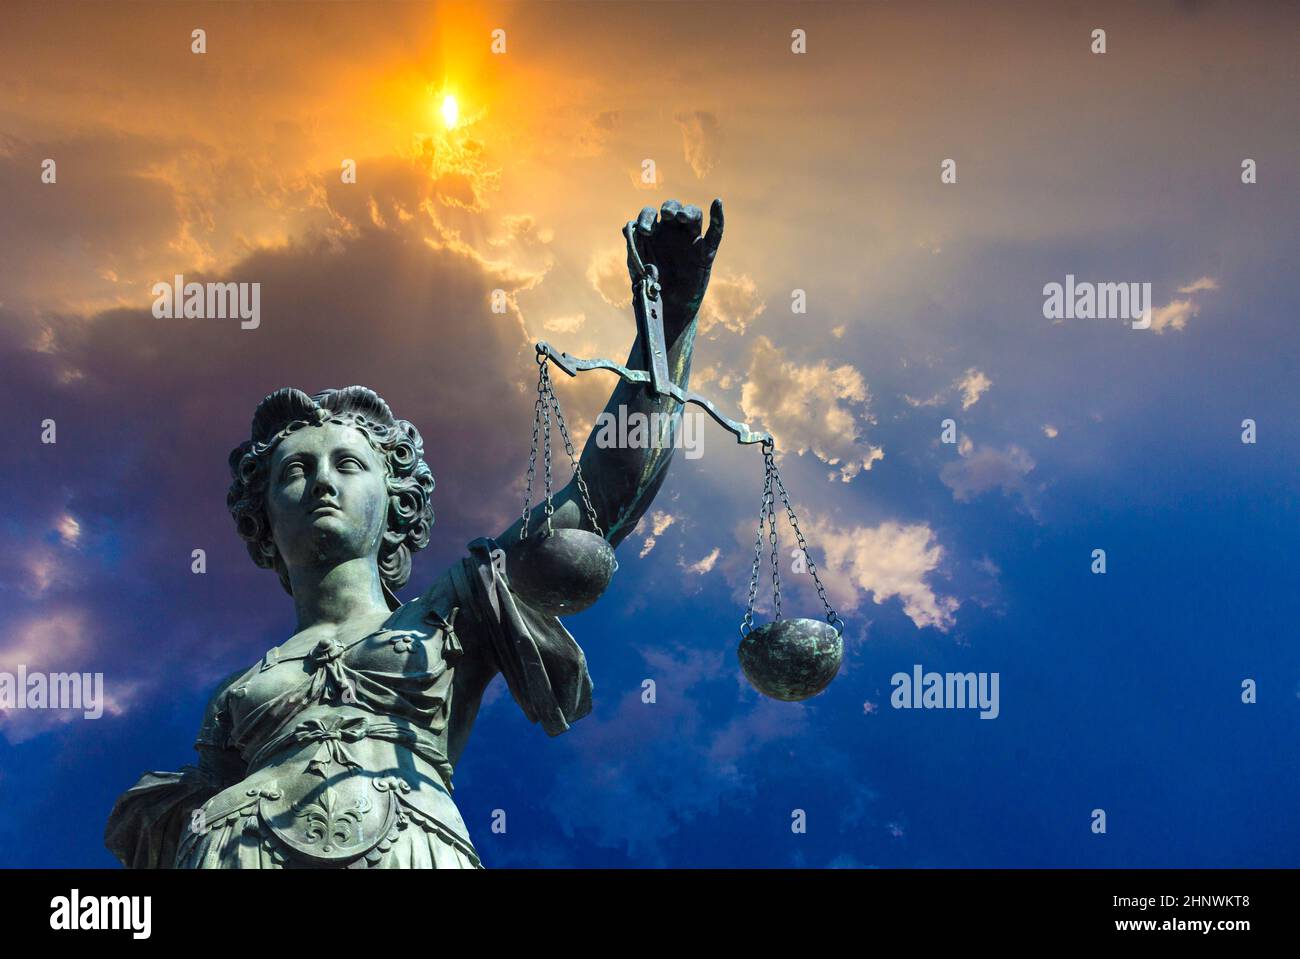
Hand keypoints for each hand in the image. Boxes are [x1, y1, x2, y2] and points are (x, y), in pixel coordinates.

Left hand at [625, 198, 723, 340]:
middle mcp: (672, 232)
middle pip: (673, 207)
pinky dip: (718, 217)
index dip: (647, 217)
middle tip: (665, 215)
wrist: (665, 309)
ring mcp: (690, 241)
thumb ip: (633, 246)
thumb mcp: (636, 266)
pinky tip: (717, 202)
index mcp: (654, 233)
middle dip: (669, 207)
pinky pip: (715, 233)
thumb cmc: (649, 286)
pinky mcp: (705, 253)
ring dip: (687, 211)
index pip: (651, 214)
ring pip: (693, 215)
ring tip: (680, 216)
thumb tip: (628, 227)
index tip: (644, 231)